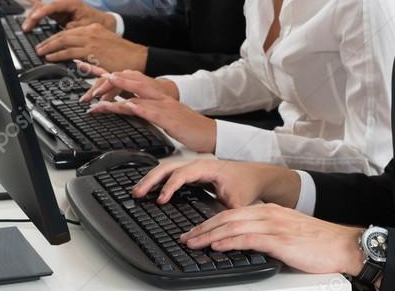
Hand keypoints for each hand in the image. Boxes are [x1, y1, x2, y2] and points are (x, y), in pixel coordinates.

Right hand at [23, 0, 114, 30]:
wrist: (101, 21)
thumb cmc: (94, 23)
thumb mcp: (83, 28)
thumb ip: (70, 30)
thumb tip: (58, 38)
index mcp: (71, 2)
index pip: (52, 5)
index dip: (41, 13)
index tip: (33, 19)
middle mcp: (63, 1)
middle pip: (43, 5)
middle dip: (33, 16)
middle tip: (26, 28)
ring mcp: (59, 5)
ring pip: (40, 8)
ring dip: (33, 18)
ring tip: (26, 28)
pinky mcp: (56, 11)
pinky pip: (42, 12)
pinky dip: (36, 19)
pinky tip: (31, 27)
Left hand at [35, 23, 148, 71]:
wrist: (137, 57)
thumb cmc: (124, 55)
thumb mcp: (105, 46)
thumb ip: (90, 50)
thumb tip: (78, 60)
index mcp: (94, 28)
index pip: (70, 30)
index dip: (56, 36)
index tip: (48, 42)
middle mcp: (91, 31)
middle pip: (63, 33)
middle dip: (49, 41)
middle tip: (39, 47)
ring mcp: (91, 40)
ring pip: (63, 40)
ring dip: (49, 46)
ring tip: (41, 52)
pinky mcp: (91, 51)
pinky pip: (69, 51)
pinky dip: (57, 54)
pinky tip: (50, 57)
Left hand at [83, 71, 214, 152]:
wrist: (209, 133)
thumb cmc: (187, 126)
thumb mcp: (165, 114)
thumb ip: (149, 108)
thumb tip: (131, 107)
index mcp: (160, 95)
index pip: (135, 81)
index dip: (117, 77)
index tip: (100, 77)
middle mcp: (161, 97)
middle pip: (135, 83)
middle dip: (114, 81)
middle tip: (96, 81)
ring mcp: (166, 107)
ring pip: (139, 96)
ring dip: (119, 94)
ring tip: (103, 93)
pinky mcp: (170, 119)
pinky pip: (153, 112)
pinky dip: (140, 108)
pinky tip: (129, 106)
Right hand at [132, 158, 302, 209]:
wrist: (257, 175)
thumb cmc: (248, 185)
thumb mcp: (239, 203)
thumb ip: (226, 215)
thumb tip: (216, 229)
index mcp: (209, 167)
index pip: (183, 173)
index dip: (170, 186)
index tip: (161, 200)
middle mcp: (199, 164)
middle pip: (169, 165)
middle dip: (151, 178)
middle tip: (137, 193)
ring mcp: (195, 167)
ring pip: (168, 167)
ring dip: (152, 178)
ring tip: (137, 191)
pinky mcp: (193, 173)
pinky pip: (172, 172)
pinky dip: (159, 179)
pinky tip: (150, 189)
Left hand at [180, 203, 365, 275]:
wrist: (342, 245)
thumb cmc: (318, 243)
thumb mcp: (287, 233)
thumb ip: (267, 233)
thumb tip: (246, 242)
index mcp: (269, 211)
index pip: (231, 214)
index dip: (210, 222)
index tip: (195, 231)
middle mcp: (268, 214)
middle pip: (226, 217)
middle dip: (202, 228)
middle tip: (185, 238)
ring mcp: (273, 225)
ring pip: (232, 226)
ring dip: (208, 235)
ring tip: (193, 243)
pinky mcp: (279, 240)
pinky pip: (247, 238)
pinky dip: (228, 241)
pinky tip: (216, 246)